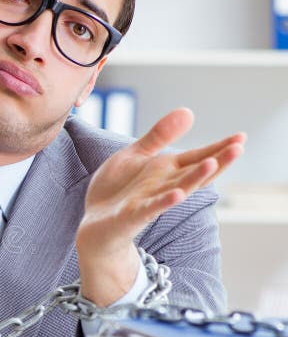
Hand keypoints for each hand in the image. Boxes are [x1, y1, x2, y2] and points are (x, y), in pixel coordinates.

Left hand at [75, 108, 245, 305]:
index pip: (196, 158)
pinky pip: (150, 209)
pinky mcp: (131, 216)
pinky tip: (177, 195)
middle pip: (193, 173)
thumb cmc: (117, 191)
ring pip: (176, 190)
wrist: (94, 225)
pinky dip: (164, 202)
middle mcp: (163, 186)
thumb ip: (159, 136)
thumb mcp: (135, 156)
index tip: (241, 137)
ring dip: (193, 178)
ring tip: (212, 164)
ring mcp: (149, 202)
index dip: (217, 149)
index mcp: (165, 171)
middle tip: (239, 147)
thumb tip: (188, 111)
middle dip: (216, 161)